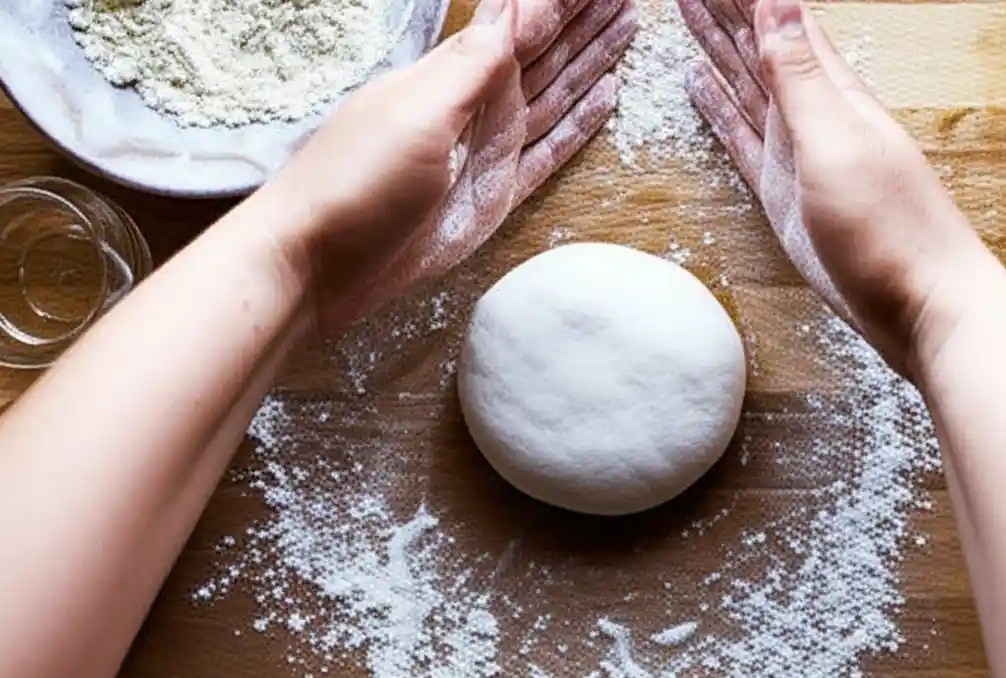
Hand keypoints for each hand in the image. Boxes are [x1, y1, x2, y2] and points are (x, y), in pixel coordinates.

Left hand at [256, 0, 637, 332]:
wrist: (319, 263)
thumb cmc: (353, 181)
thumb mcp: (415, 112)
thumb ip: (471, 63)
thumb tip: (514, 3)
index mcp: (454, 74)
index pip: (521, 21)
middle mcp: (477, 105)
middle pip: (545, 50)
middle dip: (583, 19)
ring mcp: (489, 150)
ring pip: (555, 93)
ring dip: (590, 60)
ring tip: (626, 25)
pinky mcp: (496, 195)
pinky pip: (550, 151)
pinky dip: (579, 125)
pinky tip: (606, 97)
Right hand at [679, 0, 993, 376]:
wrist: (925, 307)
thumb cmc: (893, 231)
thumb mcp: (837, 143)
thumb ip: (799, 76)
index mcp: (832, 94)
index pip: (781, 22)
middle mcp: (815, 116)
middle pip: (760, 47)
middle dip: (725, 12)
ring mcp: (801, 156)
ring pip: (748, 88)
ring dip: (719, 52)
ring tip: (689, 16)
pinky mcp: (788, 197)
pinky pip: (744, 140)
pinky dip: (720, 112)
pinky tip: (702, 90)